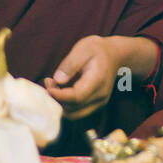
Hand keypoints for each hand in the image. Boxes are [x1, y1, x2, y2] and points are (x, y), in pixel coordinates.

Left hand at [44, 36, 158, 120]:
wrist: (115, 54)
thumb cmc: (97, 49)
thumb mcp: (83, 48)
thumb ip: (70, 64)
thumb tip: (58, 80)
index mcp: (98, 81)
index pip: (77, 97)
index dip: (59, 95)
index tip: (47, 85)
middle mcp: (101, 96)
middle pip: (74, 109)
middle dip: (57, 99)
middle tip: (49, 82)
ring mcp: (100, 102)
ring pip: (75, 114)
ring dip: (61, 103)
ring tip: (54, 85)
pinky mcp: (96, 105)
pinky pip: (78, 111)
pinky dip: (67, 104)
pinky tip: (62, 89)